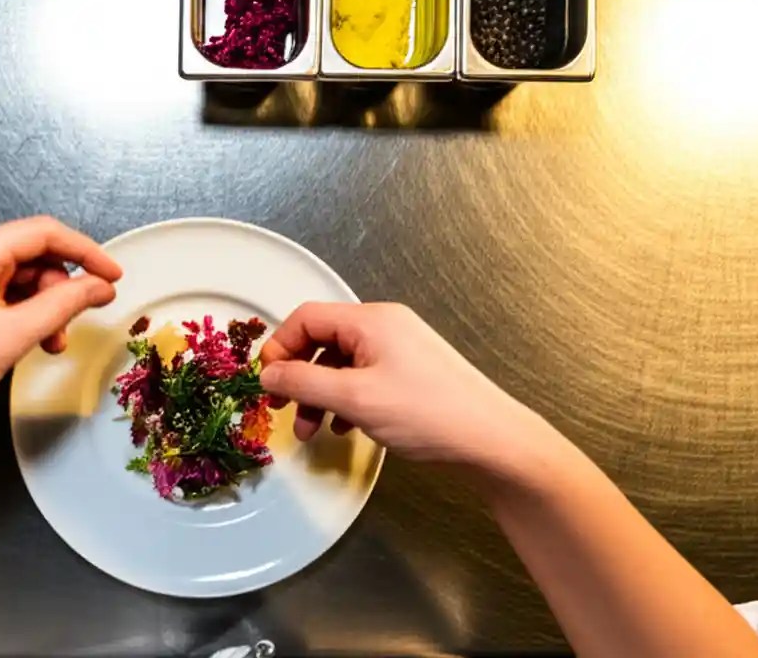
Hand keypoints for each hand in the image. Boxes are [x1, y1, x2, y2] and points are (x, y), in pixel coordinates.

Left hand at [0, 217, 121, 450]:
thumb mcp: (10, 337)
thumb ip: (62, 305)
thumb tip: (99, 285)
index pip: (43, 232)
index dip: (86, 251)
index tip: (114, 276)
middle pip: (30, 255)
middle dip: (59, 289)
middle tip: (69, 327)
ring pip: (16, 280)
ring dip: (42, 308)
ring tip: (47, 345)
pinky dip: (19, 317)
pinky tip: (26, 344)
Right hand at [260, 303, 562, 473]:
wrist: (490, 439)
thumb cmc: (426, 413)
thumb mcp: (354, 398)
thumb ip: (303, 383)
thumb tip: (267, 375)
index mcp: (370, 320)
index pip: (307, 317)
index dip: (280, 347)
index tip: (267, 383)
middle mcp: (384, 326)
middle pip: (322, 340)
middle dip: (298, 376)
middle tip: (282, 409)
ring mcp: (399, 349)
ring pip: (341, 364)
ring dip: (319, 395)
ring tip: (310, 431)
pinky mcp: (410, 373)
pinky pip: (362, 378)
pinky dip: (344, 400)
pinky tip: (343, 428)